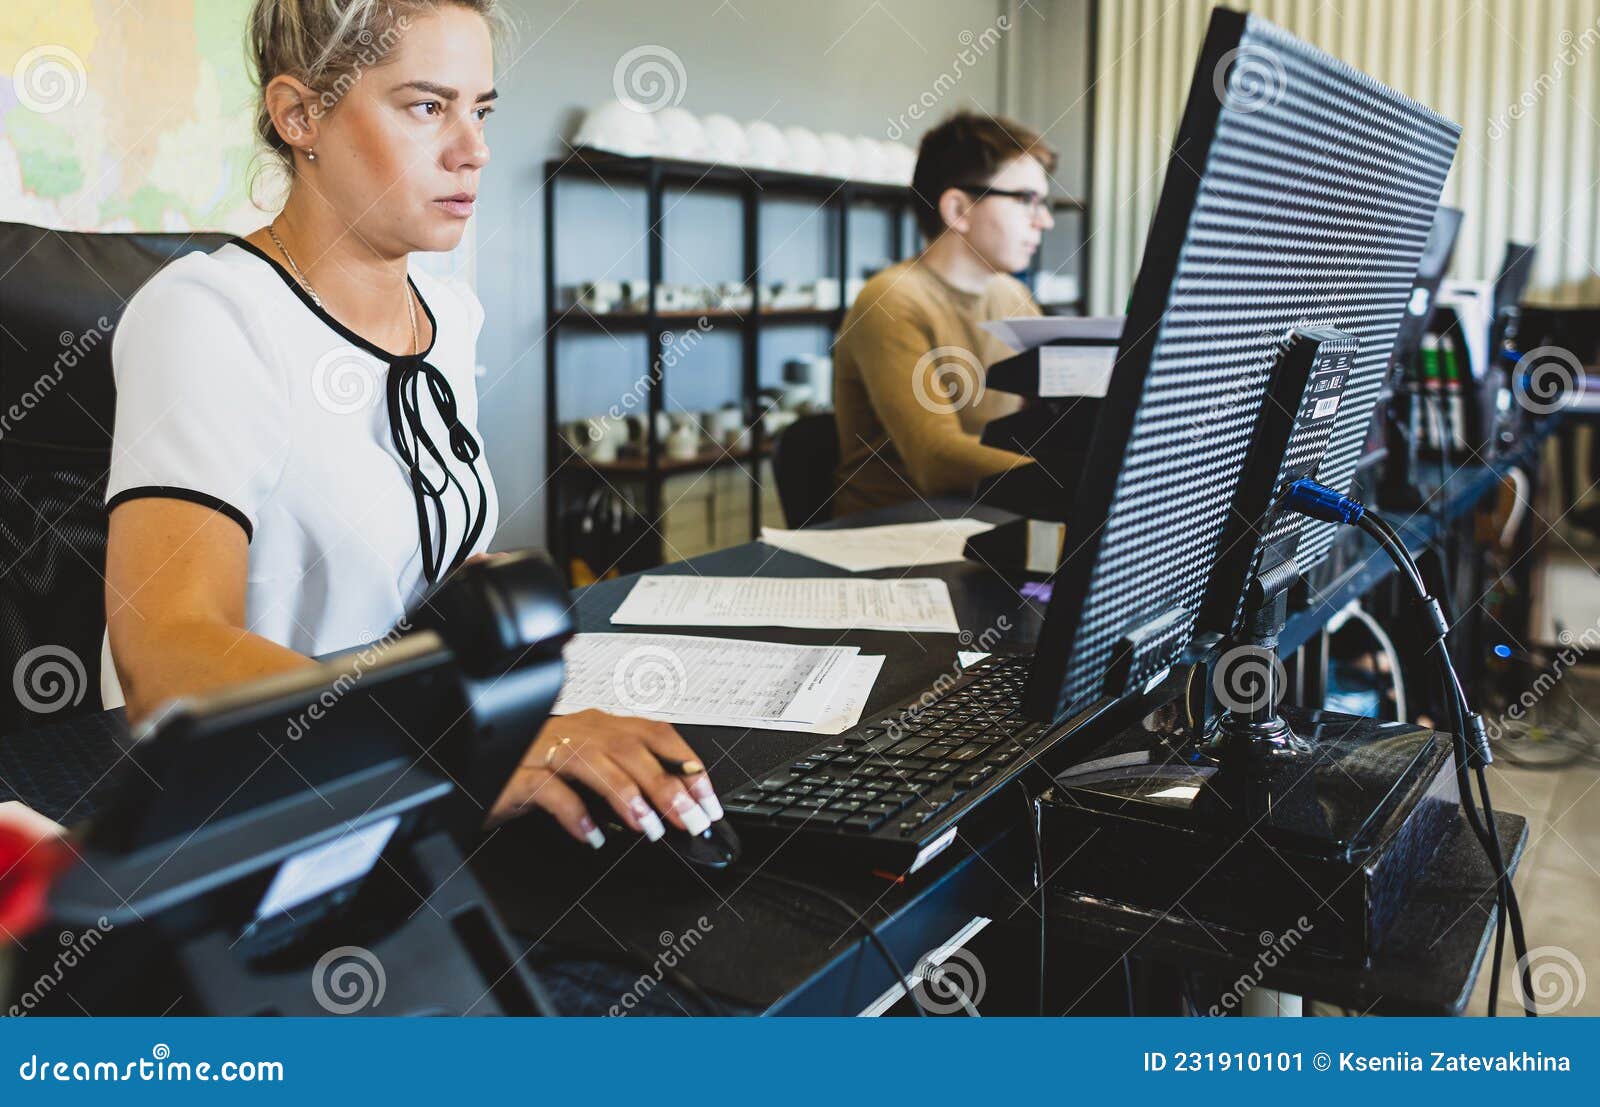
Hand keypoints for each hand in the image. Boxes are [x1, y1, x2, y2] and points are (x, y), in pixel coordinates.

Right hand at [486, 710, 723, 846]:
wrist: (472, 763)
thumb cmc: (536, 767)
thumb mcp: (587, 767)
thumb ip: (625, 778)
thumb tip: (673, 805)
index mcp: (600, 725)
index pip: (655, 734)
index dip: (686, 763)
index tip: (708, 798)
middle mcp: (577, 731)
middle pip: (631, 750)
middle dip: (667, 787)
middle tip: (690, 820)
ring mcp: (546, 750)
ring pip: (595, 764)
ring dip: (627, 797)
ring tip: (650, 829)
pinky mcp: (518, 776)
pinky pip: (549, 790)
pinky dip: (575, 814)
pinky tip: (592, 836)